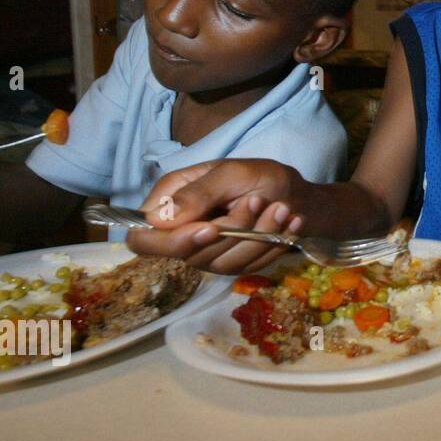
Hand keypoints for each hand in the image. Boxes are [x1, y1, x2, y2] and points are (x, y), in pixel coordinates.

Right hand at [127, 159, 304, 274]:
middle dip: (231, 230)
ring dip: (257, 235)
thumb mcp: (231, 174)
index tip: (210, 229)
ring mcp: (209, 253)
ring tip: (281, 208)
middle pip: (188, 255)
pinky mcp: (234, 264)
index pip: (143, 240)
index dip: (170, 243)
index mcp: (171, 203)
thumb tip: (157, 219)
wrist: (298, 194)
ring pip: (222, 263)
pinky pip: (248, 266)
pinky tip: (289, 223)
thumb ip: (197, 194)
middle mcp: (184, 233)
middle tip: (257, 200)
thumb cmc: (260, 177)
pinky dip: (272, 245)